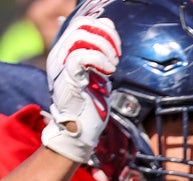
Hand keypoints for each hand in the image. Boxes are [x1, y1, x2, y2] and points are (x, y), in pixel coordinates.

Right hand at [42, 16, 120, 162]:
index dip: (103, 28)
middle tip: (117, 54)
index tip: (117, 47)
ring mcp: (61, 65)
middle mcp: (60, 54)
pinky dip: (100, 60)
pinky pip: (81, 56)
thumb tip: (107, 27)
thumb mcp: (98, 72)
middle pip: (81, 24)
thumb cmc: (90, 104)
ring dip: (104, 47)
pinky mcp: (68, 78)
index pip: (81, 22)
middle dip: (106, 36)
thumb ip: (100, 52)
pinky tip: (108, 71)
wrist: (80, 130)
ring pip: (80, 36)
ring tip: (112, 65)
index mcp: (66, 51)